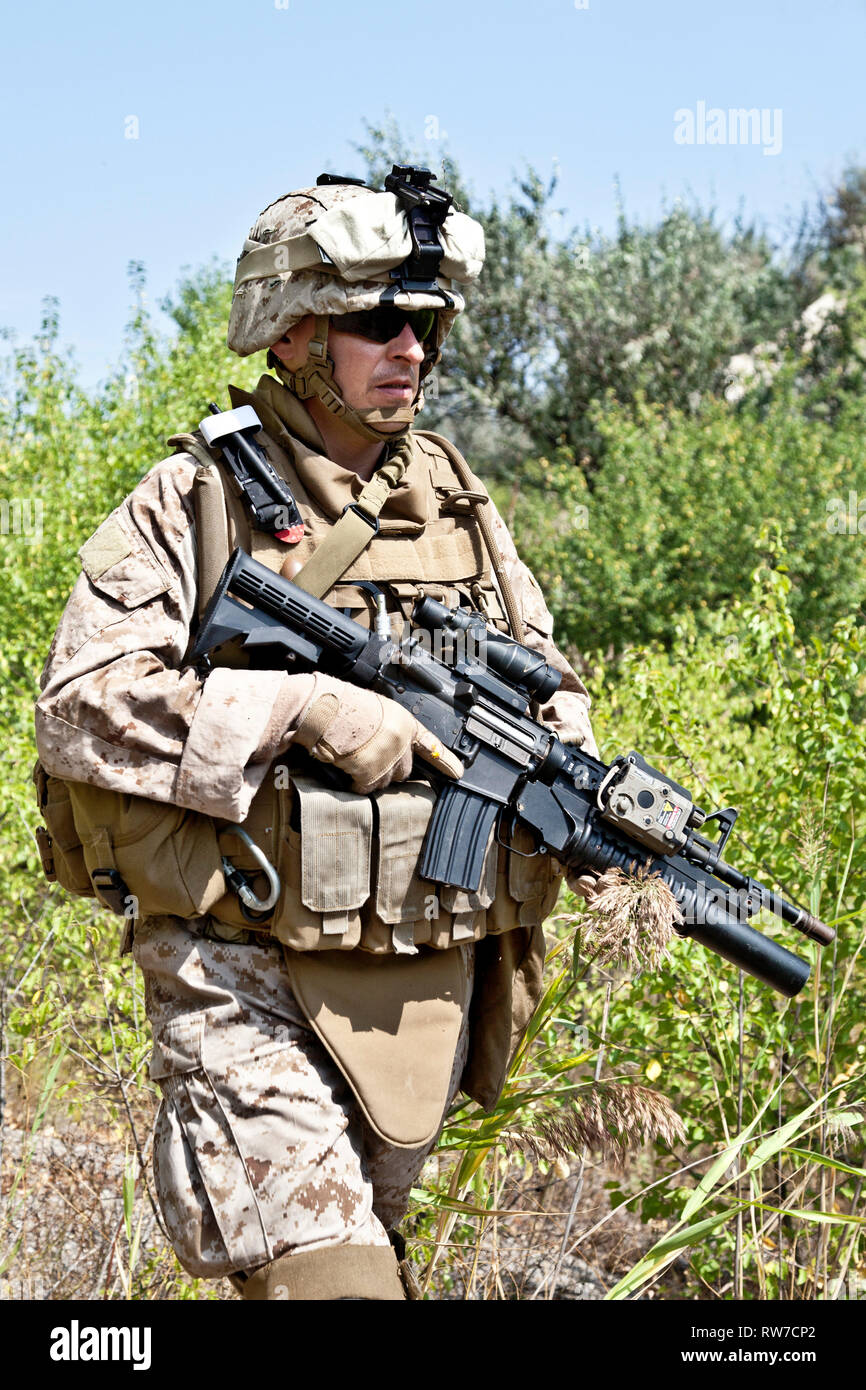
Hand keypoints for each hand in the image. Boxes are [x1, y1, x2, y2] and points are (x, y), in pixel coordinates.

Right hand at [293, 674, 463, 793]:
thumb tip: (385, 746)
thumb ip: (388, 729)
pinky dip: (354, 783)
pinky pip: (365, 788)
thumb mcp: (374, 710)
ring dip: (368, 777)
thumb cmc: (341, 705)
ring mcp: (388, 758)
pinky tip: (345, 766)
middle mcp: (402, 741)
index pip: (430, 745)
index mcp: (404, 722)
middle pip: (403, 771)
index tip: (458, 772)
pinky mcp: (371, 772)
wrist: (324, 708)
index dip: (445, 761)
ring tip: (351, 757)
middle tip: (365, 758)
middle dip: (386, 769)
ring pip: (383, 781)